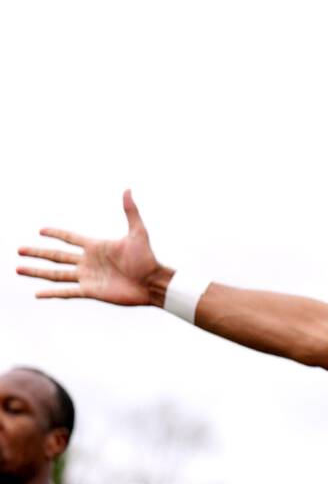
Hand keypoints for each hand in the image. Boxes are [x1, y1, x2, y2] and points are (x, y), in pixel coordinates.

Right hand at [17, 189, 170, 305]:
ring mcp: (88, 277)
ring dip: (37, 271)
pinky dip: (51, 293)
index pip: (70, 238)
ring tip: (18, 268)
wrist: (153, 283)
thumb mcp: (138, 233)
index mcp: (96, 246)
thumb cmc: (147, 258)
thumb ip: (131, 212)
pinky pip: (67, 291)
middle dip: (38, 252)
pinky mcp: (91, 291)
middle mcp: (88, 261)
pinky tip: (37, 294)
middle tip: (19, 250)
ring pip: (56, 273)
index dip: (56, 233)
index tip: (41, 230)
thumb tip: (128, 189)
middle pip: (56, 255)